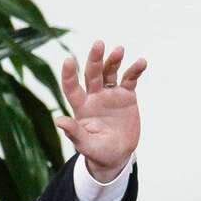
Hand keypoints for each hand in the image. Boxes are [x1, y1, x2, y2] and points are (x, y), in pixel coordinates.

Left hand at [54, 40, 146, 184]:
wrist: (118, 155)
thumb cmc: (98, 152)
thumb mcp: (86, 145)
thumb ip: (75, 133)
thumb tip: (59, 121)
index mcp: (82, 107)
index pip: (72, 88)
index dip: (69, 75)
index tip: (68, 60)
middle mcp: (94, 96)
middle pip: (92, 73)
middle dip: (95, 59)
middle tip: (99, 44)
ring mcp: (110, 94)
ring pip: (110, 72)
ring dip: (114, 60)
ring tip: (119, 50)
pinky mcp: (126, 95)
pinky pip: (130, 79)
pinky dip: (135, 70)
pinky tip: (141, 63)